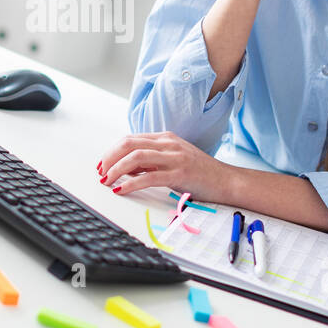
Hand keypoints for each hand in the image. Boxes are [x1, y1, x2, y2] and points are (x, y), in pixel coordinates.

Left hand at [97, 131, 234, 202]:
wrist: (227, 181)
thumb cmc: (201, 173)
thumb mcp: (173, 161)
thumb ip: (151, 162)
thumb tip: (125, 169)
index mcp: (166, 138)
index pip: (131, 139)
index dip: (112, 152)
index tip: (102, 165)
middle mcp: (169, 144)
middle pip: (128, 144)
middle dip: (109, 158)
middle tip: (101, 173)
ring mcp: (175, 157)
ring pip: (135, 158)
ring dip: (116, 169)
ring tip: (107, 181)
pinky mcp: (180, 174)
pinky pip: (148, 177)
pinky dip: (130, 184)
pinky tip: (122, 190)